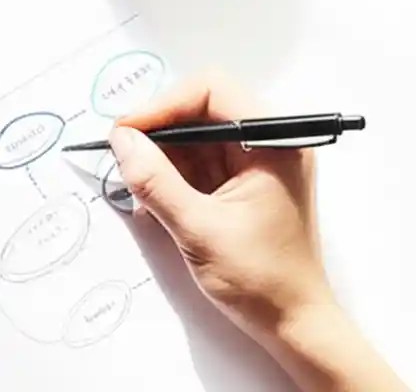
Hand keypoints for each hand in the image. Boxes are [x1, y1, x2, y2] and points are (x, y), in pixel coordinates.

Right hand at [111, 76, 329, 338]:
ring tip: (136, 187)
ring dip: (161, 156)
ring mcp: (258, 164)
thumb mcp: (198, 229)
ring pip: (194, 136)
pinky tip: (153, 201)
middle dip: (157, 131)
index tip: (126, 132)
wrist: (294, 326)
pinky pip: (199, 162)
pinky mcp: (245, 184)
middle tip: (122, 156)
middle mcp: (270, 143)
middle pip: (200, 109)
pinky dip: (171, 176)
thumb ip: (155, 181)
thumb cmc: (260, 280)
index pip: (211, 90)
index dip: (162, 105)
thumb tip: (121, 140)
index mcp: (274, 143)